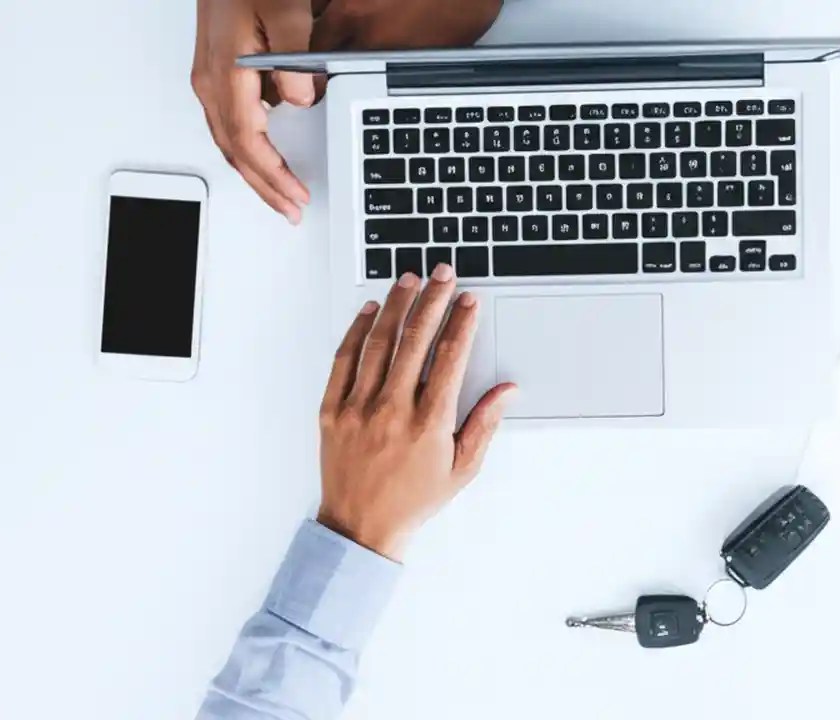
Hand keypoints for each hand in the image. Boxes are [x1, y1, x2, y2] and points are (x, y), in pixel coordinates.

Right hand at [192, 0, 322, 223]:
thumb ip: (293, 57)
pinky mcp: (216, 72)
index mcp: (226, 72)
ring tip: (280, 196)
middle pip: (235, 152)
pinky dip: (248, 151)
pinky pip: (229, 125)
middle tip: (290, 211)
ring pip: (229, 142)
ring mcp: (210, 78)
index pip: (249, 142)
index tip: (295, 195)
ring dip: (254, 174)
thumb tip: (300, 99)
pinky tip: (266, 159)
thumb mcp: (283, 8)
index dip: (273, 175)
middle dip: (264, 188)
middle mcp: (211, 80)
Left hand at [316, 265, 515, 559]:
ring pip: (379, 343)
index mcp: (429, 424)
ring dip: (396, 306)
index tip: (468, 301)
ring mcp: (359, 408)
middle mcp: (393, 410)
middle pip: (415, 340)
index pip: (450, 358)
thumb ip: (485, 424)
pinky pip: (343, 360)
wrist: (361, 527)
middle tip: (443, 274)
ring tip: (409, 280)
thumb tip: (507, 390)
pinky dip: (357, 331)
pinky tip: (369, 311)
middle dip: (433, 300)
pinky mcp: (332, 410)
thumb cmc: (413, 499)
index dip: (462, 323)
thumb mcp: (462, 468)